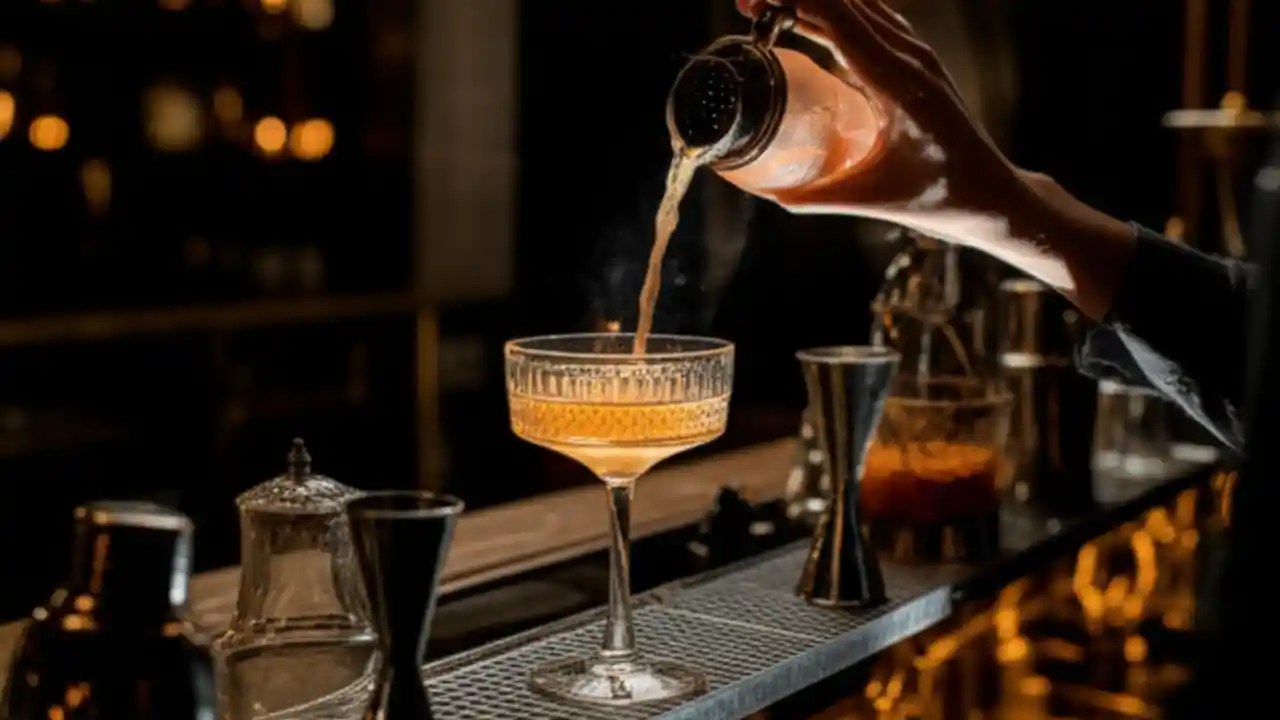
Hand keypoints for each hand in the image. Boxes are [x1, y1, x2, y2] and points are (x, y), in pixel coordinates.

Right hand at [734, 0, 1135, 319]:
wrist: (989, 195)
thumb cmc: (939, 197)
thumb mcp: (871, 199)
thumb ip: (815, 196)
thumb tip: (765, 192)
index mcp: (899, 84)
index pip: (840, 20)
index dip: (792, 1)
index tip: (751, 3)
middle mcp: (910, 58)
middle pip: (845, 3)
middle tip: (745, 3)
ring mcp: (917, 55)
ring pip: (859, 7)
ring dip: (813, 1)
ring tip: (765, 8)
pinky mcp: (917, 61)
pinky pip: (871, 21)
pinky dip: (835, 15)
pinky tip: (806, 21)